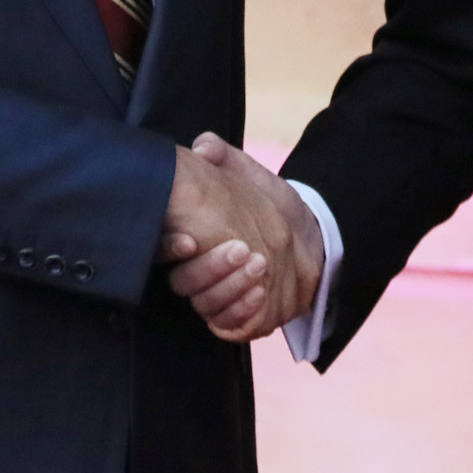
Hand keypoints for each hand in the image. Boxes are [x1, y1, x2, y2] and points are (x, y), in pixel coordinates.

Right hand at [158, 133, 325, 342]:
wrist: (309, 237)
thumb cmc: (272, 206)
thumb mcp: (249, 177)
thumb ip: (224, 159)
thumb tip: (203, 146)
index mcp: (189, 243)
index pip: (162, 252)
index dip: (169, 250)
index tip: (190, 240)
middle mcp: (196, 274)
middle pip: (184, 284)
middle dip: (211, 269)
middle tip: (240, 248)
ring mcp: (217, 299)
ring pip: (207, 307)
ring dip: (232, 287)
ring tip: (259, 264)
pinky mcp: (239, 320)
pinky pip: (231, 327)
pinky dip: (243, 312)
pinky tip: (260, 291)